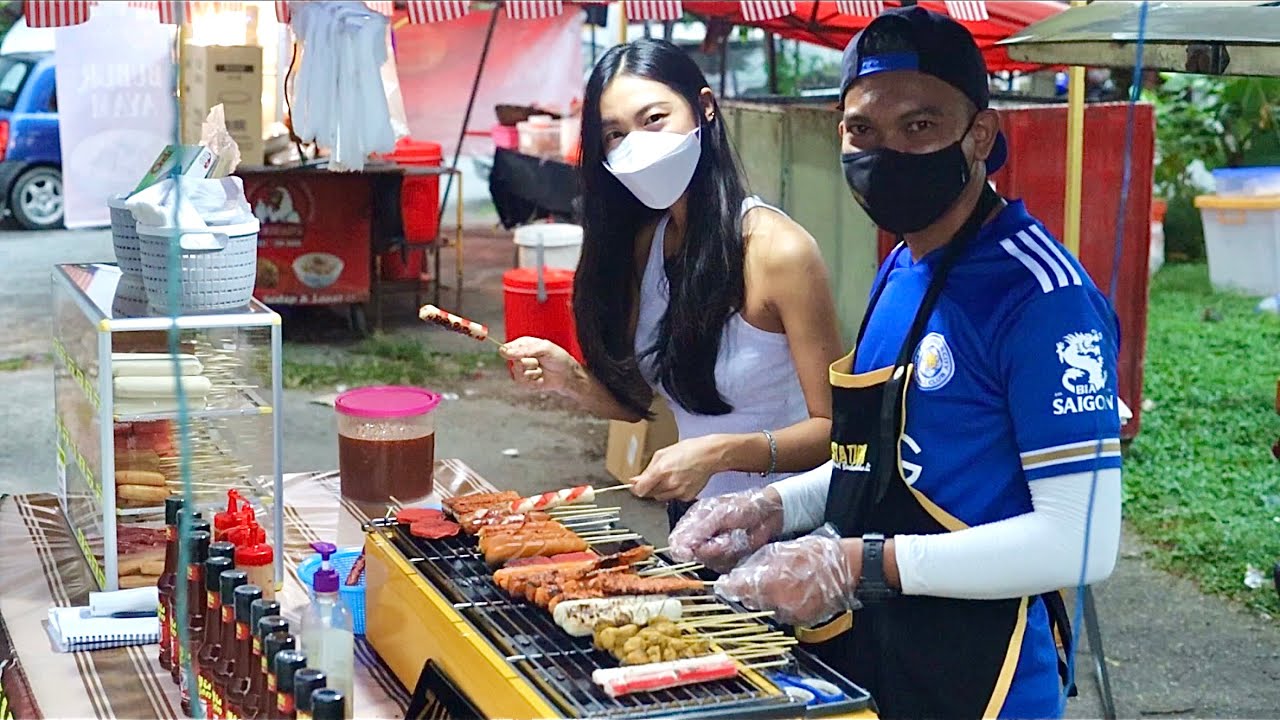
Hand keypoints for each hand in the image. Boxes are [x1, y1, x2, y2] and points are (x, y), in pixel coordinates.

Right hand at [499, 337, 578, 393]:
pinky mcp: (525, 382)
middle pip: (513, 363)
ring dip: (533, 373)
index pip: (506, 348)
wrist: (567, 375)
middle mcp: (520, 357)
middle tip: (539, 362)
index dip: (511, 353)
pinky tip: (541, 379)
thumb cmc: (558, 358)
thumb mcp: (544, 349)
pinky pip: (523, 384)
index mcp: (523, 345)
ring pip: (518, 375)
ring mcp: (521, 370)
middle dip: (529, 364)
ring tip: (542, 370)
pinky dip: (535, 382)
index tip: (523, 355)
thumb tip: (503, 351)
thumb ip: (524, 350)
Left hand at [628, 436, 727, 501]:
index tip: (636, 485)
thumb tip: (635, 480)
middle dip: (650, 487)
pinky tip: (680, 481)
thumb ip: (647, 469)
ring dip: (661, 490)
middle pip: (650, 494)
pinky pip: (674, 498)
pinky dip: (673, 492)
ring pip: (661, 497)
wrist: (709, 455)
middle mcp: (670, 484)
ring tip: (671, 477)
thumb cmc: (689, 450)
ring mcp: (679, 492)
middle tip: (658, 476)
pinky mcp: (687, 497)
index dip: (636, 488)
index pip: (640, 490)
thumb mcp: (663, 454)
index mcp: (661, 471)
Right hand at [667, 488, 783, 572]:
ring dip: (721, 553)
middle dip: (708, 550)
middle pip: (692, 555)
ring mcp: (712, 548)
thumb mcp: (720, 514)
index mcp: (693, 521)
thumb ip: (702, 529)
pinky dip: (730, 558)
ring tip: (733, 539)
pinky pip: (721, 566)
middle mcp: (700, 536)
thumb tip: (684, 546)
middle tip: (724, 540)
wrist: (767, 513)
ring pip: (707, 562)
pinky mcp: (725, 558)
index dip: (681, 549)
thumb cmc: (743, 506)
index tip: (688, 553)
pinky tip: (738, 546)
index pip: (677, 540)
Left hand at [714, 528, 859, 626]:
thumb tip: (736, 576)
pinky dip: (780, 605)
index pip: (739, 590)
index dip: (728, 587)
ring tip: (774, 583)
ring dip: (764, 599)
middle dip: (746, 592)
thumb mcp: (783, 551)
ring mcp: (792, 613)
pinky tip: (788, 592)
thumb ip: (757, 565)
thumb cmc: (818, 554)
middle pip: (751, 601)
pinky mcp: (803, 620)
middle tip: (746, 581)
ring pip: (767, 608)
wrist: (849, 568)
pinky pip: (783, 614)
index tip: (722, 586)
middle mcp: (780, 601)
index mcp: (773, 581)